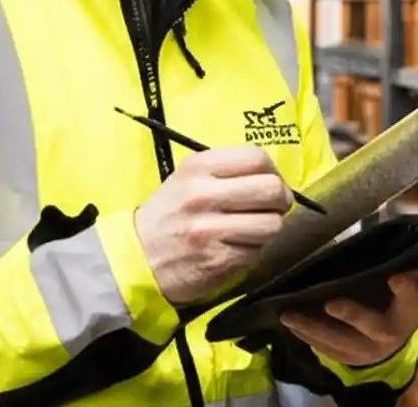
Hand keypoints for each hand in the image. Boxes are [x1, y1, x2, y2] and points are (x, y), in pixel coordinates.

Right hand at [134, 146, 292, 304]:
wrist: (137, 256)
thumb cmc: (169, 214)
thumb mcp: (187, 178)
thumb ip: (226, 171)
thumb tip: (272, 177)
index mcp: (199, 167)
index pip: (257, 157)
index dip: (273, 171)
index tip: (269, 182)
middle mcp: (204, 195)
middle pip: (271, 190)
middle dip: (280, 201)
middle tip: (273, 208)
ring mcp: (211, 229)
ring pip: (272, 224)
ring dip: (267, 230)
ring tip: (251, 231)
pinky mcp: (218, 260)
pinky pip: (257, 252)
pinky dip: (252, 252)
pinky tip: (234, 249)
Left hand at [280, 275, 417, 367]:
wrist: (390, 342)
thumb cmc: (391, 303)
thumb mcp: (398, 287)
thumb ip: (385, 270)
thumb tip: (359, 241)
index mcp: (407, 311)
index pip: (411, 298)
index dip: (405, 289)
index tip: (396, 277)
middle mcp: (389, 334)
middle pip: (372, 326)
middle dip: (351, 315)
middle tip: (330, 304)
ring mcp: (368, 351)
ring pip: (342, 342)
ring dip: (314, 329)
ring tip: (289, 316)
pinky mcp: (349, 360)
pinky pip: (327, 350)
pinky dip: (308, 337)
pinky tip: (291, 325)